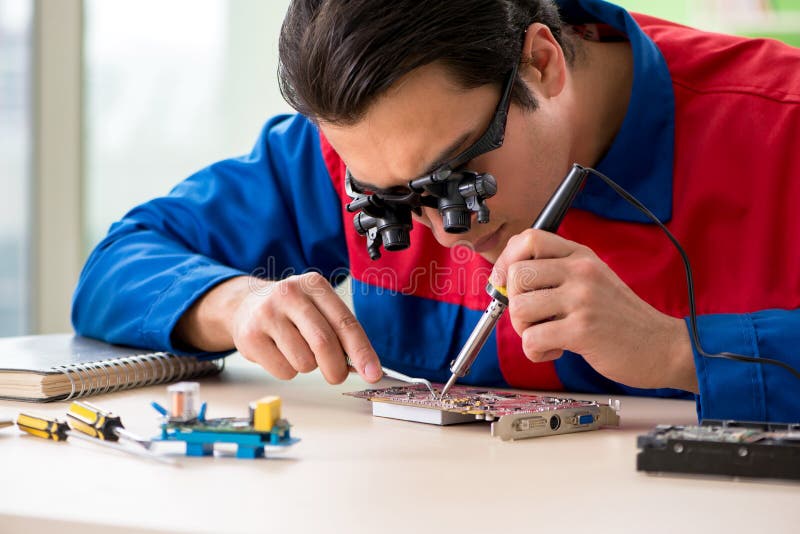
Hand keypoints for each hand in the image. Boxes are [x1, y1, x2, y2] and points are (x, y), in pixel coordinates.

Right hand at [230, 273, 382, 383]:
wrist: (246, 304)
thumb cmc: (292, 311)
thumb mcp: (317, 308)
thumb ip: (340, 332)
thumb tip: (365, 366)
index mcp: (314, 285)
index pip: (345, 322)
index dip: (362, 351)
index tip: (373, 374)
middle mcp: (290, 294)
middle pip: (324, 343)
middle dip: (336, 368)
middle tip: (337, 375)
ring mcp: (267, 314)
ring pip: (304, 361)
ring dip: (307, 366)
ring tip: (297, 351)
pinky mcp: (250, 336)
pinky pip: (283, 371)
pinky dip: (288, 371)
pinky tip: (279, 353)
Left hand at [491, 229, 697, 391]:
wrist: (663, 346)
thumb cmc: (622, 318)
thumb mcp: (593, 280)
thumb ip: (556, 273)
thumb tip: (505, 279)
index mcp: (580, 256)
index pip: (528, 238)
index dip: (506, 261)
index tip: (504, 283)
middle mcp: (581, 272)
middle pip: (516, 275)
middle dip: (514, 303)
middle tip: (534, 319)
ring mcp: (582, 299)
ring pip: (519, 308)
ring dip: (525, 330)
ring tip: (548, 335)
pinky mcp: (582, 330)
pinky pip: (532, 340)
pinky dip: (536, 352)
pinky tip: (557, 350)